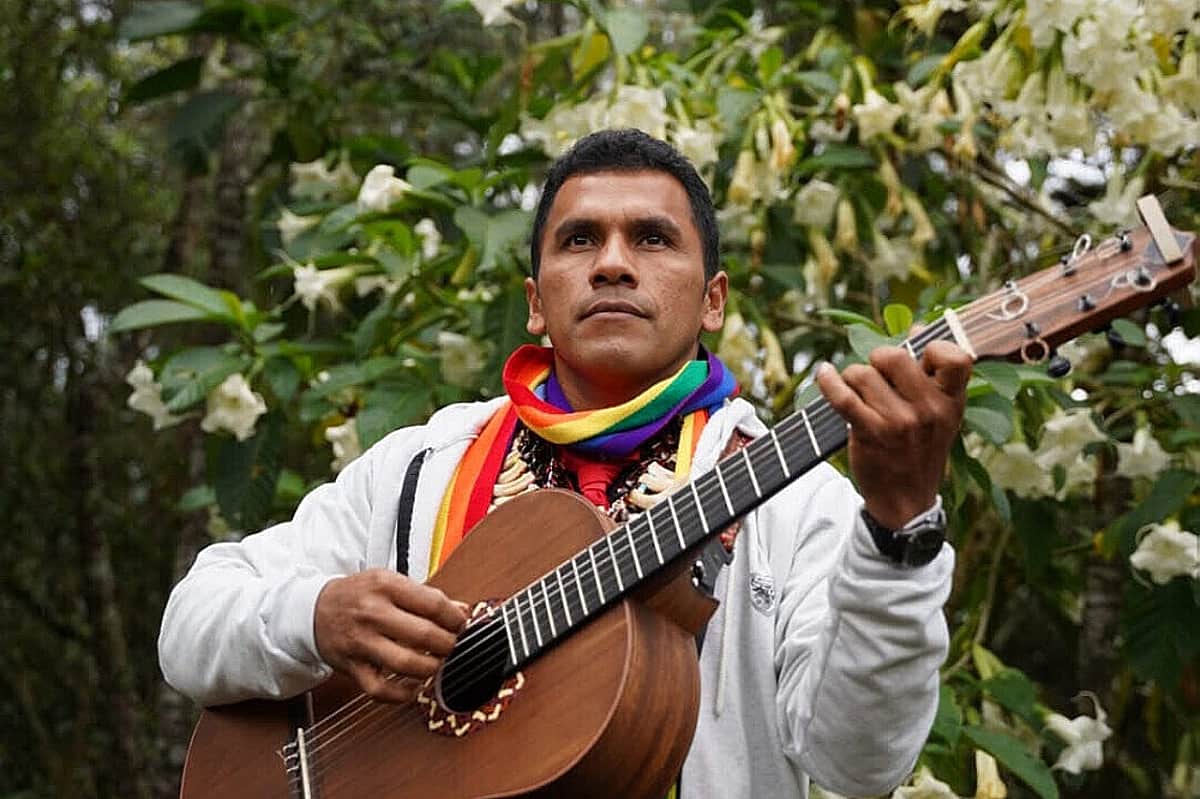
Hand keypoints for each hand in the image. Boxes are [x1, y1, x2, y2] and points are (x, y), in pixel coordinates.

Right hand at [314, 569, 468, 702]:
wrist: (313, 609)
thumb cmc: (357, 595)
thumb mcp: (389, 582)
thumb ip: (425, 596)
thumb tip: (461, 611)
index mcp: (385, 586)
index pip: (433, 604)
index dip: (455, 618)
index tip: (461, 624)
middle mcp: (373, 613)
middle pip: (424, 634)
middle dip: (448, 644)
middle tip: (451, 644)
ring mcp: (361, 642)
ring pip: (406, 663)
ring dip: (431, 668)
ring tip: (436, 662)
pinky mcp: (352, 667)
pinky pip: (380, 690)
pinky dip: (402, 694)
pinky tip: (414, 686)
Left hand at [816, 340, 971, 529]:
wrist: (907, 500)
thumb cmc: (920, 450)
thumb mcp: (940, 413)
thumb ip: (931, 372)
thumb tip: (915, 328)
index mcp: (952, 400)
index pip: (955, 356)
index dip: (933, 348)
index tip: (919, 357)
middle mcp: (929, 409)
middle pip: (892, 355)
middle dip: (876, 360)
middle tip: (876, 376)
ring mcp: (900, 423)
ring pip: (862, 373)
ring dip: (852, 379)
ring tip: (858, 394)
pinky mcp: (871, 434)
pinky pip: (842, 395)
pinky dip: (828, 381)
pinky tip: (824, 373)